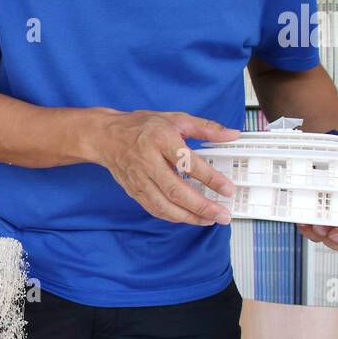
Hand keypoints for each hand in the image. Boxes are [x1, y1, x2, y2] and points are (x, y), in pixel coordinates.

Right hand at [92, 110, 238, 225]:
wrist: (105, 136)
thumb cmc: (141, 126)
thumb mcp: (175, 118)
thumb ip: (206, 127)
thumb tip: (232, 135)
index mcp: (160, 139)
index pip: (188, 163)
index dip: (210, 179)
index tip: (227, 189)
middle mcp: (148, 161)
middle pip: (176, 190)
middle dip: (202, 206)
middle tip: (222, 214)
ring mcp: (139, 179)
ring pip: (164, 205)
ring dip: (189, 217)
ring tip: (209, 220)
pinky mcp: (134, 191)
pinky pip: (154, 209)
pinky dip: (173, 217)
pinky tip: (189, 217)